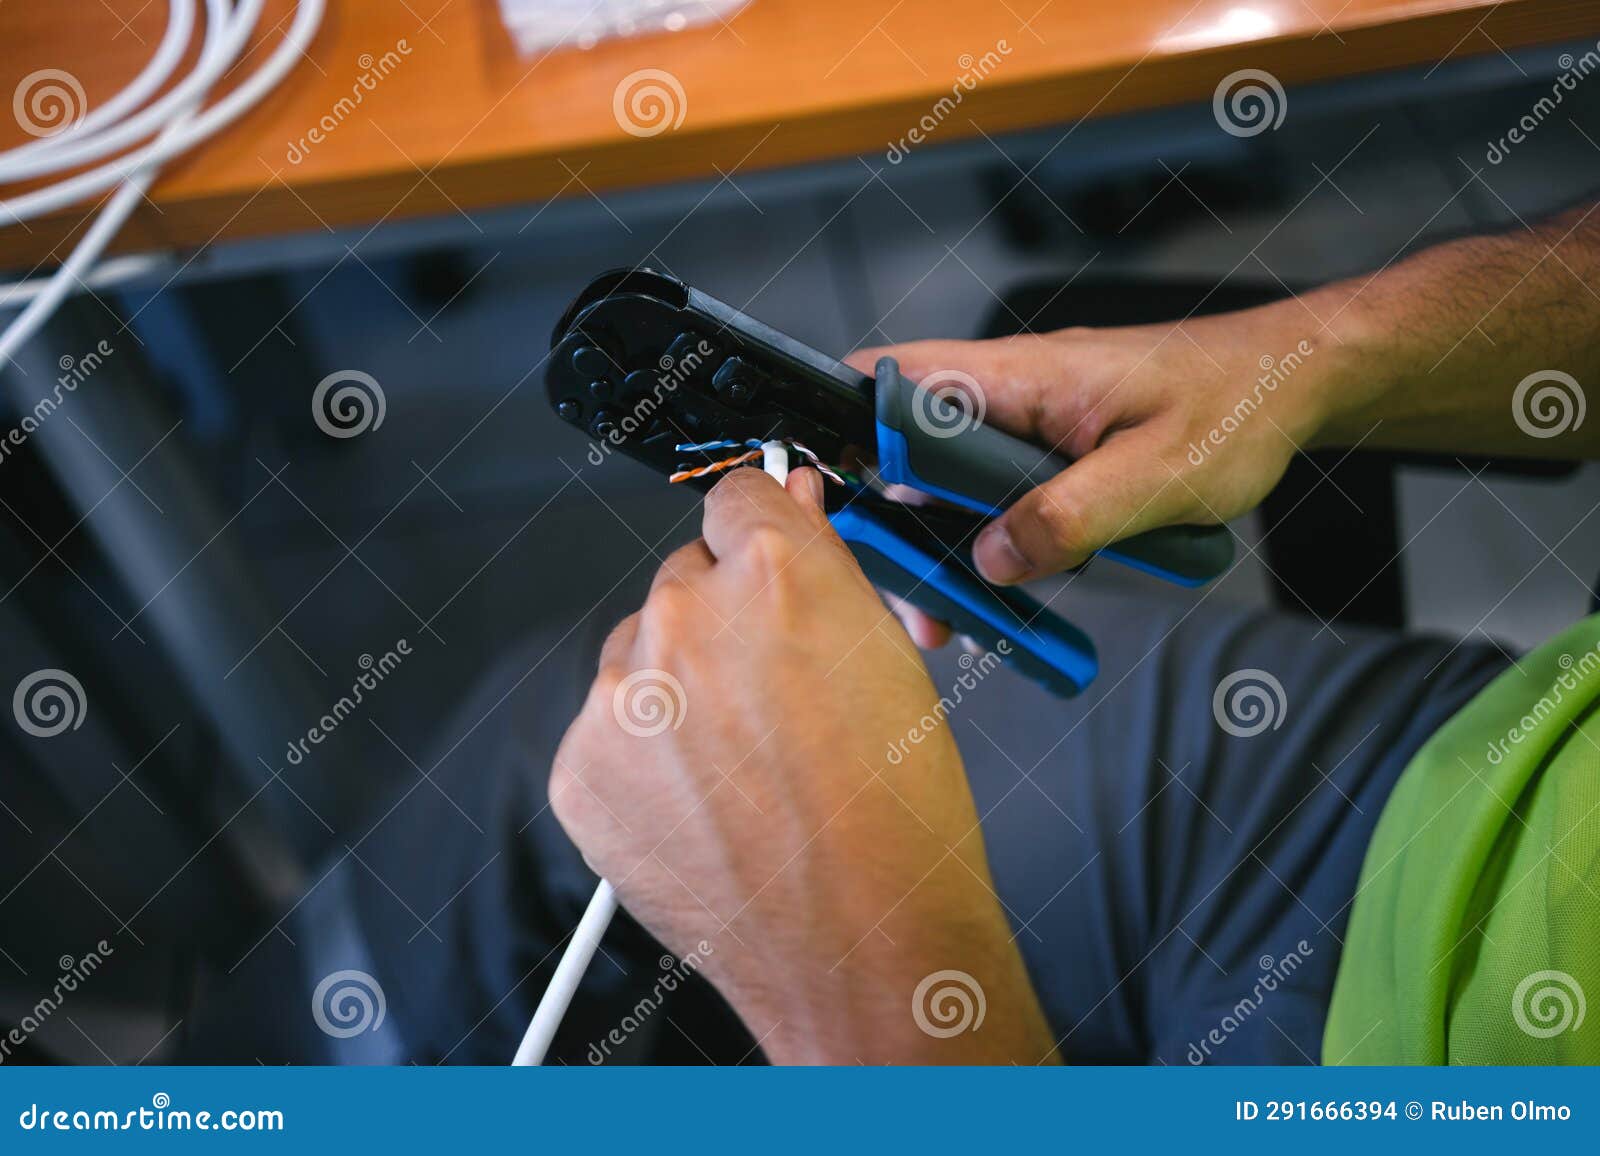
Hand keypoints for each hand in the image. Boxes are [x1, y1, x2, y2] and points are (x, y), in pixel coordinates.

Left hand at [549, 466, 1055, 1063]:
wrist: (860, 946)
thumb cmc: (895, 820)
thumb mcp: (889, 661)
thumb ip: (824, 567)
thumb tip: (792, 506)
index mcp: (774, 577)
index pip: (738, 494)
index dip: (759, 531)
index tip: (759, 558)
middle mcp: (685, 622)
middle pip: (684, 579)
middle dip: (720, 621)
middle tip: (769, 696)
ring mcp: (621, 700)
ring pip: (638, 656)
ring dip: (674, 689)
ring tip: (740, 767)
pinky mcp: (580, 768)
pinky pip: (605, 729)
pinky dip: (642, 756)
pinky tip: (701, 801)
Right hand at [846, 301, 1337, 593]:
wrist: (1292, 385)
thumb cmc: (1237, 405)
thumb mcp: (1156, 477)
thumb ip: (1067, 518)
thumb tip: (992, 559)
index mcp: (1020, 377)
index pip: (894, 383)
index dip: (851, 440)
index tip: (847, 512)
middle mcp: (1009, 393)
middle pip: (907, 452)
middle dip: (895, 529)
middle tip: (915, 604)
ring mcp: (1026, 422)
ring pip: (948, 484)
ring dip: (944, 548)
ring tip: (953, 620)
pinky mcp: (1049, 451)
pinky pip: (994, 497)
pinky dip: (990, 545)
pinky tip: (1004, 595)